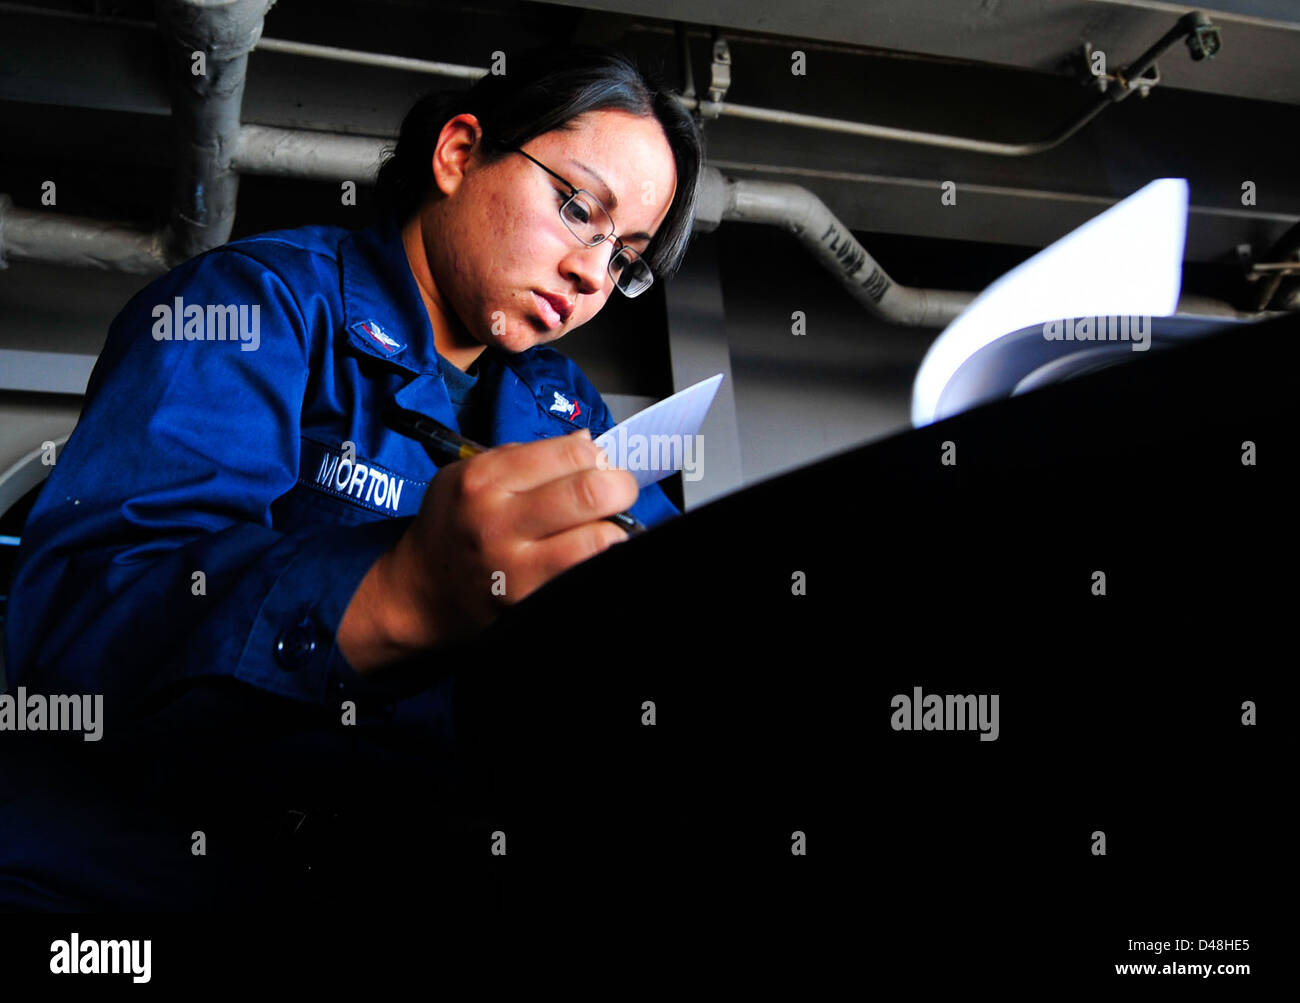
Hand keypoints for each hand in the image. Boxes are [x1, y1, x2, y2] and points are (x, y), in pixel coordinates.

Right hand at [340, 429, 636, 670]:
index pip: (571, 453)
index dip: (597, 457)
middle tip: (619, 493)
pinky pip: (586, 575)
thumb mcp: (467, 474)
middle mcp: (497, 522)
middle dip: (620, 489)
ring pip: (599, 540)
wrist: (419, 592)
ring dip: (614, 531)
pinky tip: (588, 556)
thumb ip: (526, 456)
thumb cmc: (452, 527)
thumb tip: (588, 445)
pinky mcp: (529, 603)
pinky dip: (600, 562)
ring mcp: (514, 569)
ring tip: (604, 528)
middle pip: (591, 493)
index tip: (598, 466)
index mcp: (483, 480)